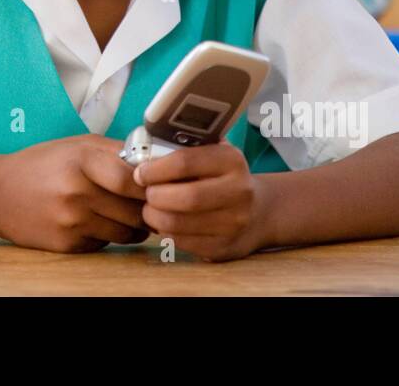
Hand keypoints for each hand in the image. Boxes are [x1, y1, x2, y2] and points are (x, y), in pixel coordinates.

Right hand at [0, 134, 149, 253]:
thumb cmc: (41, 164)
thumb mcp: (75, 145)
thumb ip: (115, 152)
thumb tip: (156, 163)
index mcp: (81, 160)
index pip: (133, 180)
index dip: (151, 186)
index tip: (158, 186)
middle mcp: (77, 192)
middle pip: (135, 210)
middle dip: (148, 209)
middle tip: (151, 204)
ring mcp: (71, 221)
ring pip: (126, 232)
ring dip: (134, 226)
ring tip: (127, 214)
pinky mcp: (67, 244)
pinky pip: (105, 244)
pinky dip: (108, 235)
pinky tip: (96, 222)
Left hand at [133, 142, 268, 261]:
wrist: (257, 211)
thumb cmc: (220, 177)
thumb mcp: (211, 154)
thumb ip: (183, 150)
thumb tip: (141, 156)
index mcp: (231, 160)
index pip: (184, 162)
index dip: (155, 169)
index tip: (140, 173)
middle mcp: (239, 191)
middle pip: (185, 197)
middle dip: (155, 195)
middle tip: (146, 193)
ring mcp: (234, 222)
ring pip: (179, 224)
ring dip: (154, 217)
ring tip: (150, 209)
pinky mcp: (224, 247)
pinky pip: (181, 242)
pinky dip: (165, 233)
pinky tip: (164, 223)